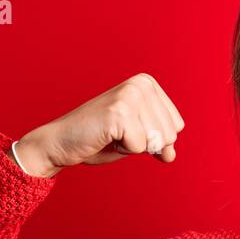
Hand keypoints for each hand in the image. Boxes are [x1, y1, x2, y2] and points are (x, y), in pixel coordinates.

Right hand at [14, 73, 185, 176]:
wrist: (62, 142)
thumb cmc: (99, 139)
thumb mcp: (137, 139)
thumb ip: (159, 143)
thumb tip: (171, 155)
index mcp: (147, 84)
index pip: (177, 126)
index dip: (154, 139)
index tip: (128, 130)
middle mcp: (141, 84)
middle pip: (170, 134)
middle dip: (145, 144)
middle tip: (118, 134)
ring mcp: (130, 95)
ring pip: (157, 140)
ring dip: (135, 146)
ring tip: (112, 135)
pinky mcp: (119, 112)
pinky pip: (140, 146)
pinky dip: (124, 149)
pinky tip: (106, 137)